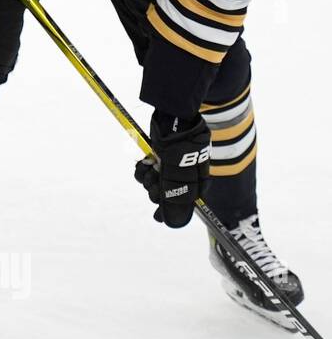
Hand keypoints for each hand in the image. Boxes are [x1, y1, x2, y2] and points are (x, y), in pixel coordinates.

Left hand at [134, 112, 210, 227]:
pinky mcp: (155, 155)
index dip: (168, 210)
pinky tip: (144, 161)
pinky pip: (144, 170)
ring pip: (151, 182)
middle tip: (156, 178)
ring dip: (146, 178)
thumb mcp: (182, 174)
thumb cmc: (182, 145)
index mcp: (196, 181)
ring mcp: (168, 165)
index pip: (181, 203)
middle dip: (155, 190)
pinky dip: (141, 168)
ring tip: (150, 166)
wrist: (174, 116)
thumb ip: (177, 197)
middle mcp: (182, 174)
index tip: (157, 216)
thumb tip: (173, 222)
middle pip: (163, 194)